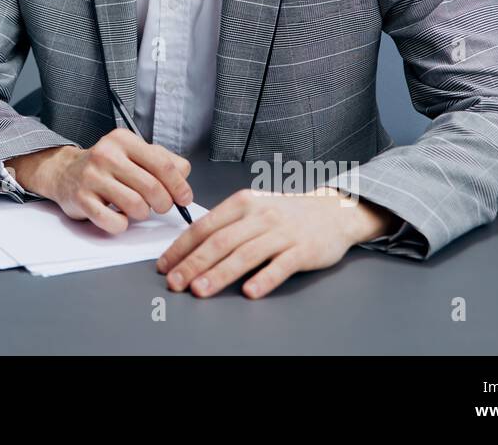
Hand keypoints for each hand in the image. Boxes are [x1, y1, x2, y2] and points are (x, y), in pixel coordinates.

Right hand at [7, 130, 192, 233]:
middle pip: (152, 187)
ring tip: (136, 208)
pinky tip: (118, 216)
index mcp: (123, 140)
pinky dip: (122, 225)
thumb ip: (163, 160)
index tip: (184, 198)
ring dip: (142, 214)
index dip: (179, 186)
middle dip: (163, 203)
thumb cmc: (106, 166)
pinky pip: (114, 222)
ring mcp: (92, 177)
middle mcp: (106, 155)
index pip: (162, 164)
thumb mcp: (134, 154)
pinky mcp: (81, 199)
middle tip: (161, 206)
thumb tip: (183, 175)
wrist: (65, 173)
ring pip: (136, 206)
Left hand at [156, 186, 397, 298]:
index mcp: (242, 203)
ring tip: (200, 290)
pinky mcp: (303, 250)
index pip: (204, 226)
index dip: (181, 247)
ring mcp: (282, 233)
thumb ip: (225, 224)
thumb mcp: (253, 208)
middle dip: (192, 264)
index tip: (164, 265)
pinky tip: (249, 292)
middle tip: (175, 282)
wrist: (333, 211)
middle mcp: (260, 216)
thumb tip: (190, 247)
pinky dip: (264, 279)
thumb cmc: (287, 213)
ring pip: (245, 254)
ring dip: (219, 274)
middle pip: (219, 241)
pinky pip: (280, 266)